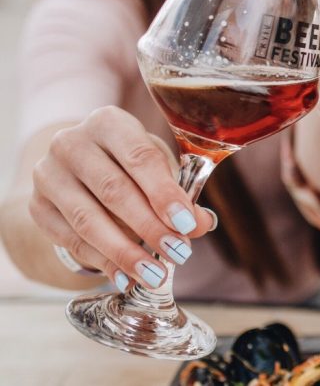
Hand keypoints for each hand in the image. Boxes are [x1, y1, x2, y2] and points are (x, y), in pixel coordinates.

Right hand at [28, 106, 215, 290]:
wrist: (78, 166)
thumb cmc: (129, 162)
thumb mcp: (157, 165)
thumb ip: (180, 192)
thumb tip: (201, 223)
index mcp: (108, 122)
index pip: (139, 157)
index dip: (164, 193)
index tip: (187, 224)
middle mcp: (71, 143)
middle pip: (114, 190)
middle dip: (150, 227)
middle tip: (178, 253)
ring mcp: (49, 175)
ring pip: (88, 220)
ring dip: (125, 252)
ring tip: (155, 274)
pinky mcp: (37, 206)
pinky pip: (71, 240)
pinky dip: (102, 262)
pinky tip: (126, 278)